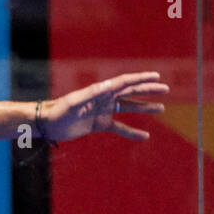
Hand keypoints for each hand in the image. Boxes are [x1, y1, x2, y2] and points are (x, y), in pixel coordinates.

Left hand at [40, 71, 169, 142]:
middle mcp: (105, 98)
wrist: (48, 124)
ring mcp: (104, 111)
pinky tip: (145, 136)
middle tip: (165, 90)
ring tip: (161, 108)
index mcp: (101, 90)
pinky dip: (132, 132)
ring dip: (144, 108)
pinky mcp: (99, 124)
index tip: (157, 77)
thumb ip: (92, 94)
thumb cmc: (59, 110)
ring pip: (129, 108)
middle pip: (131, 92)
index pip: (125, 82)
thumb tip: (109, 85)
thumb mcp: (75, 102)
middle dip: (148, 90)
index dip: (141, 79)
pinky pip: (120, 128)